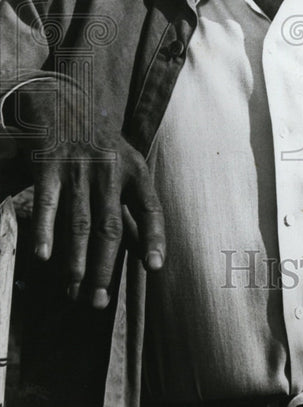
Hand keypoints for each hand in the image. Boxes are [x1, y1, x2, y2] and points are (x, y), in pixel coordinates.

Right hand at [7, 81, 164, 308]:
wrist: (67, 104)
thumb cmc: (103, 147)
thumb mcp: (128, 166)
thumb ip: (135, 205)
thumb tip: (148, 252)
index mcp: (135, 170)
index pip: (150, 207)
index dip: (154, 237)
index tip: (155, 267)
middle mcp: (110, 170)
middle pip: (110, 226)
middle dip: (105, 267)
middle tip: (99, 302)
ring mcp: (79, 168)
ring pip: (79, 222)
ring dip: (76, 261)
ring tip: (75, 290)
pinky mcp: (49, 165)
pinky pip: (47, 204)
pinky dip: (45, 231)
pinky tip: (44, 257)